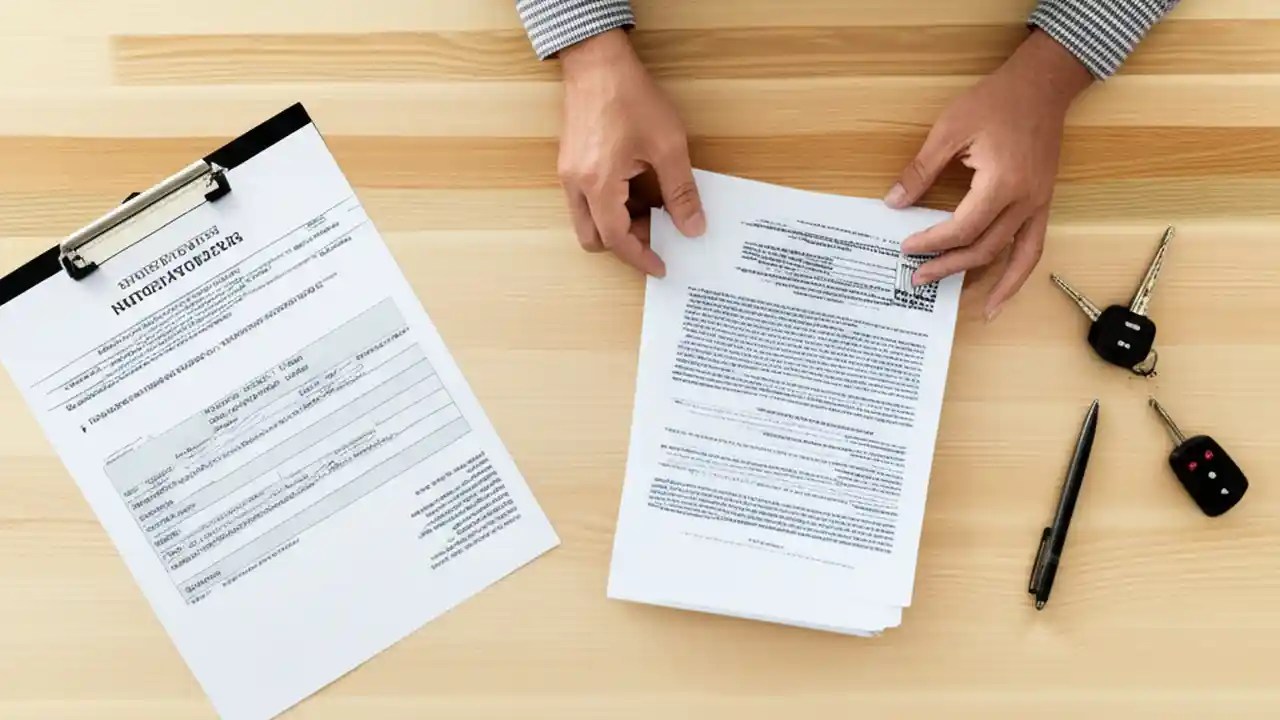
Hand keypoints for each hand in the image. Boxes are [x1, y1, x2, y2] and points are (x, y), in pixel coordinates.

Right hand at [557, 29, 704, 276]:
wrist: (596, 61)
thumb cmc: (629, 96)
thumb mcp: (667, 146)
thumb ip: (680, 191)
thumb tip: (692, 227)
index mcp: (598, 184)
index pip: (616, 239)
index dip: (640, 257)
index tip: (661, 266)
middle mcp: (575, 184)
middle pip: (593, 238)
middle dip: (624, 244)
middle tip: (656, 236)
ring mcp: (568, 174)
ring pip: (587, 220)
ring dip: (616, 225)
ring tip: (651, 211)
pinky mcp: (570, 163)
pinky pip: (585, 201)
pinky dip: (609, 207)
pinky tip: (636, 190)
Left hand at [885, 29, 1093, 320]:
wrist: (1041, 85)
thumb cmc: (996, 101)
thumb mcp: (949, 130)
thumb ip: (921, 170)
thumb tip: (894, 203)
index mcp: (1001, 183)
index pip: (961, 228)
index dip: (931, 242)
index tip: (906, 246)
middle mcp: (1025, 201)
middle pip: (983, 248)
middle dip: (947, 266)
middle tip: (916, 276)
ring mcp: (1038, 205)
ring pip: (1012, 256)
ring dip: (987, 282)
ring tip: (968, 307)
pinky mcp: (1043, 204)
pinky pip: (1033, 249)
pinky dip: (1018, 275)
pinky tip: (1002, 295)